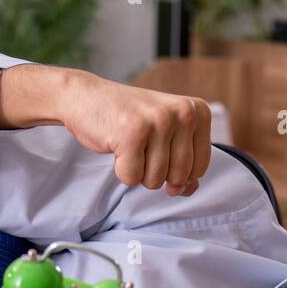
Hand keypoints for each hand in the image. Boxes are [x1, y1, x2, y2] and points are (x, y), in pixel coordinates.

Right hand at [0, 64, 211, 194]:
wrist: (87, 97)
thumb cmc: (128, 118)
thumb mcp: (165, 135)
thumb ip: (184, 163)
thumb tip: (188, 190)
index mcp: (198, 112)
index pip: (199, 168)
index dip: (176, 173)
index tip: (159, 152)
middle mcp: (183, 113)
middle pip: (178, 177)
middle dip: (155, 173)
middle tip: (141, 147)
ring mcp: (158, 121)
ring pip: (155, 181)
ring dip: (137, 171)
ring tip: (129, 144)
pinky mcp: (133, 133)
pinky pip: (132, 178)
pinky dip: (120, 170)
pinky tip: (116, 146)